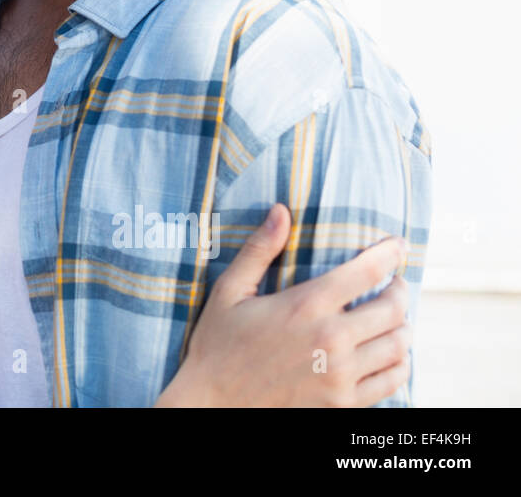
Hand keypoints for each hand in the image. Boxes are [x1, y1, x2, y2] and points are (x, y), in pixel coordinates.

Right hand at [155, 203, 411, 406]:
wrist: (212, 403)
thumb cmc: (218, 345)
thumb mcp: (229, 291)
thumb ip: (259, 249)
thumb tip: (281, 210)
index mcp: (305, 306)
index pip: (366, 272)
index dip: (389, 253)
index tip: (398, 245)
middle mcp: (330, 339)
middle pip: (393, 309)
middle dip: (400, 291)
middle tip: (396, 285)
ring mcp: (340, 375)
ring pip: (398, 346)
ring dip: (403, 328)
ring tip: (396, 319)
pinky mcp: (343, 404)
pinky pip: (391, 381)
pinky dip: (400, 364)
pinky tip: (391, 355)